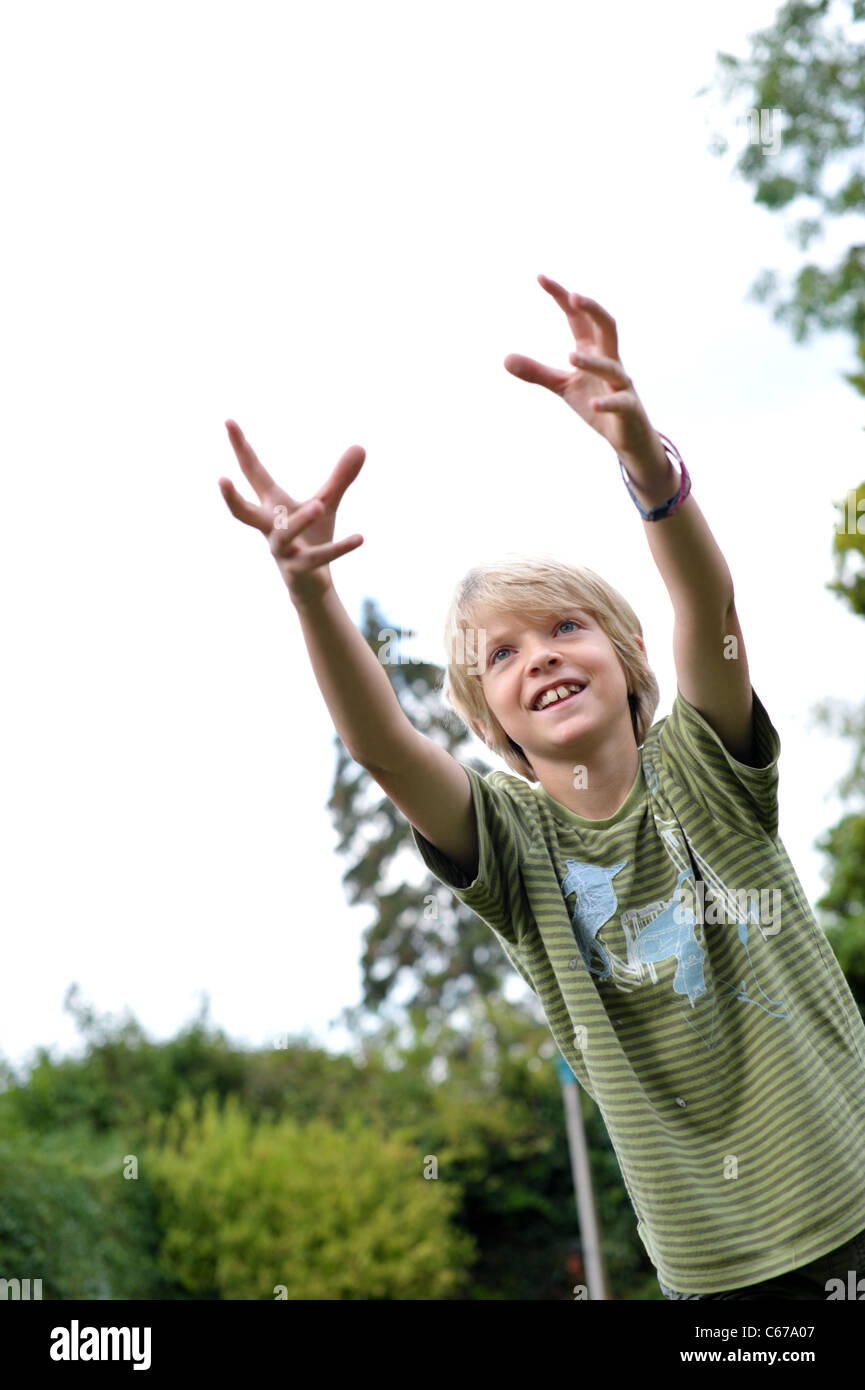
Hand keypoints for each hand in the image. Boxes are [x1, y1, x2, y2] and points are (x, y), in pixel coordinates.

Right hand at [218, 420, 364, 602]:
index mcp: (272, 506)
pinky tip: (360, 538)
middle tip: (220, 479)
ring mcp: (282, 550)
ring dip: (299, 520)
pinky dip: (339, 548)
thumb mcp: (325, 504)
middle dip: (231, 498)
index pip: (253, 472)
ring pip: (283, 535)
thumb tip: (360, 446)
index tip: (228, 420)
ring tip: (319, 506)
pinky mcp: (300, 569)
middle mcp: (270, 527)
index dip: (241, 448)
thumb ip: (340, 478)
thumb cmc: (311, 539)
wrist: (312, 584)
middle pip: (243, 513)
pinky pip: (318, 557)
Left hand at [504, 275, 665, 468]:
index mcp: (593, 350)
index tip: (540, 277)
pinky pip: (619, 403)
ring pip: (611, 367)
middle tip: (574, 295)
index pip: (577, 317)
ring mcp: (621, 384)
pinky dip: (606, 403)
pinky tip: (593, 404)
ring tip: (569, 356)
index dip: (562, 297)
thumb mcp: (563, 386)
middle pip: (607, 326)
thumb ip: (537, 372)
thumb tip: (505, 359)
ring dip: (591, 362)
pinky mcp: (628, 408)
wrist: (627, 435)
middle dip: (593, 309)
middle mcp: (610, 360)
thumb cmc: (596, 401)